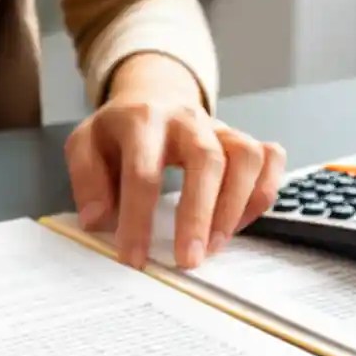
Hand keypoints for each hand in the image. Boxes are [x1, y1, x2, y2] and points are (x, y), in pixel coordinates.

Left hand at [65, 53, 286, 269]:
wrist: (151, 96)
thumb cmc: (119, 131)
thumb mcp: (85, 145)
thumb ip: (86, 179)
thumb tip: (98, 220)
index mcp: (142, 120)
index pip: (143, 171)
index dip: (139, 218)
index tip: (134, 258)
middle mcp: (187, 119)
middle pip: (207, 159)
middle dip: (199, 214)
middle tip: (189, 260)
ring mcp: (220, 127)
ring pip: (246, 157)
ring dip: (235, 206)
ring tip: (214, 247)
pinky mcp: (241, 138)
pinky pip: (270, 158)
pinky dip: (262, 192)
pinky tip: (239, 222)